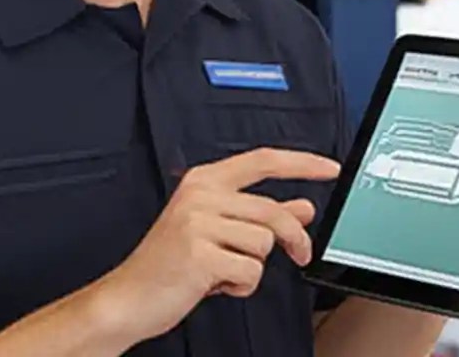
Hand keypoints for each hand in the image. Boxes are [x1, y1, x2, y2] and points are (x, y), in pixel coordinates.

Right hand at [95, 148, 339, 343]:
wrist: (128, 297)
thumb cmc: (169, 264)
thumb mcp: (215, 231)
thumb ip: (258, 215)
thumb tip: (302, 207)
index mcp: (202, 181)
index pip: (262, 160)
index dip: (302, 164)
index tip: (330, 169)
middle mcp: (200, 195)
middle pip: (272, 211)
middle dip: (295, 238)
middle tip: (301, 253)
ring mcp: (197, 223)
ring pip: (264, 243)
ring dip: (252, 267)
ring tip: (224, 271)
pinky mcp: (199, 255)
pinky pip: (250, 271)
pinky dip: (240, 286)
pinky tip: (214, 284)